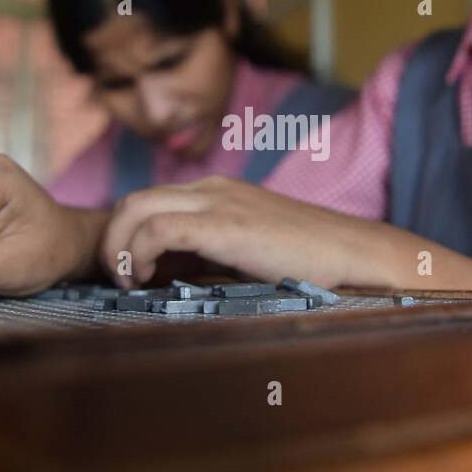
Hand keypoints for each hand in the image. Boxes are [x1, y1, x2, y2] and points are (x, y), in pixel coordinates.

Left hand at [101, 175, 471, 290]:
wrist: (358, 255)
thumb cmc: (311, 263)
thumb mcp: (253, 251)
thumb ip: (215, 253)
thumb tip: (176, 278)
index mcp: (220, 191)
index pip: (151, 200)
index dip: (127, 235)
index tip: (128, 273)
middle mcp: (214, 187)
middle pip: (134, 199)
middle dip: (113, 239)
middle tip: (118, 280)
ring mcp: (219, 200)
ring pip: (137, 208)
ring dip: (119, 248)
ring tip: (129, 284)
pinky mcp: (225, 224)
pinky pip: (159, 228)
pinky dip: (139, 252)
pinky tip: (147, 281)